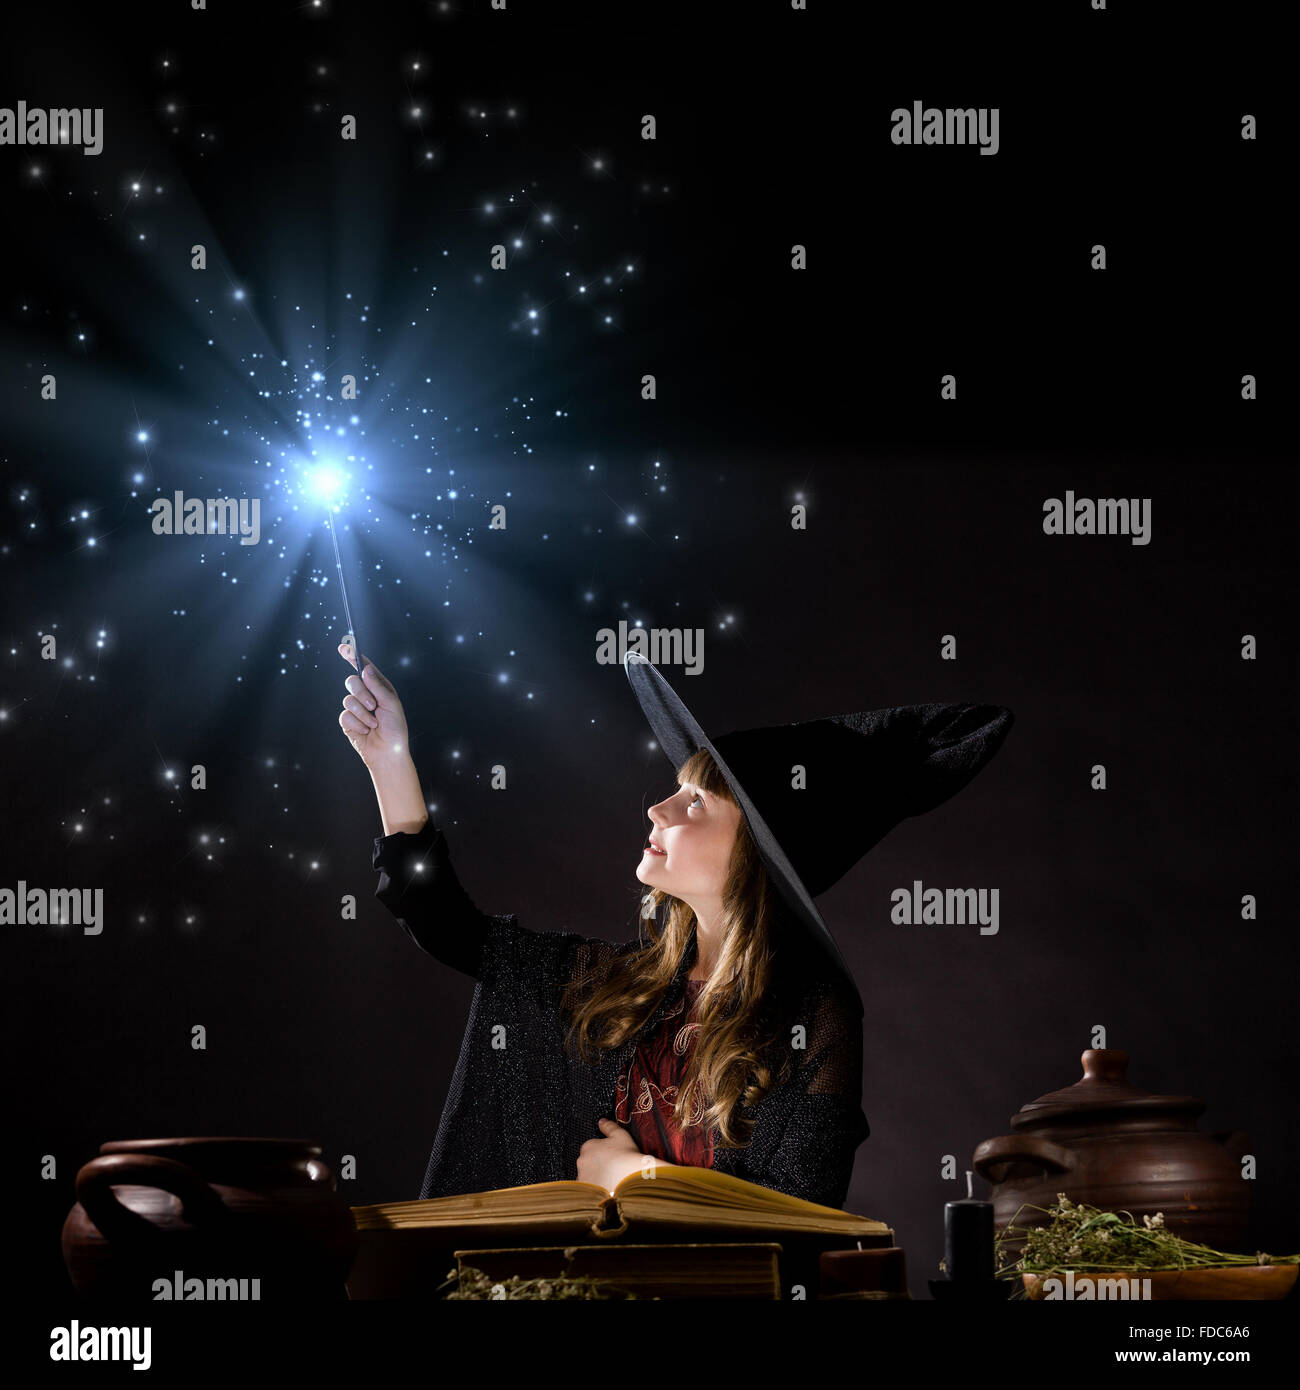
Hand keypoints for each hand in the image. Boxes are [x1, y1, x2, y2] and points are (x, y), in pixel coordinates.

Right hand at [337, 646, 411, 770]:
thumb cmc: (395, 729)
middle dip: (362, 694)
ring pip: (348, 700)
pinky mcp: (348, 721)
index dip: (353, 656)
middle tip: (374, 706)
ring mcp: (355, 707)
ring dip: (363, 714)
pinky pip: (345, 715)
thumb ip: (378, 687)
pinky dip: (358, 724)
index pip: (363, 668)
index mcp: (379, 687)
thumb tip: (366, 669)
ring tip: (374, 724)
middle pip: (352, 681)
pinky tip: (366, 731)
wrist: (388, 752)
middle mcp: (366, 695)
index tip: (343, 647)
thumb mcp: (391, 705)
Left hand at [575, 1118, 656, 1194]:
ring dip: (596, 1177)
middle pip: (589, 1161)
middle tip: (614, 1168)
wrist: (629, 1182)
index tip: (613, 1156)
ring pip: (588, 1176)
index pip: (592, 1147)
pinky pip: (589, 1190)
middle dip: (598, 1164)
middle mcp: (581, 1162)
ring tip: (612, 1180)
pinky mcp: (585, 1192)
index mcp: (588, 1146)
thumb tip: (601, 1121)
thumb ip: (609, 1127)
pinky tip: (608, 1189)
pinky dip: (597, 1190)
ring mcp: (582, 1177)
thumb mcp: (620, 1135)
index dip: (604, 1151)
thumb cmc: (626, 1156)